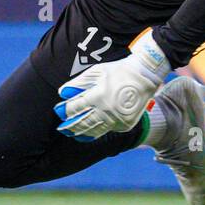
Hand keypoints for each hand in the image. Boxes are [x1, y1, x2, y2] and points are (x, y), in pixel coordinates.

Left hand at [54, 29, 171, 140]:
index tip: (58, 111)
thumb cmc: (119, 71)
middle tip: (61, 128)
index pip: (76, 107)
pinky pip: (108, 129)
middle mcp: (107, 110)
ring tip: (73, 134)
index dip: (65, 110)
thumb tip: (63, 93)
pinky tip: (90, 132)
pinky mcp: (125, 124)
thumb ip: (79, 83)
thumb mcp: (97, 72)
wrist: (145, 76)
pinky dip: (98, 131)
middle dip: (70, 126)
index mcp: (98, 96)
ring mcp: (117, 119)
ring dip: (82, 132)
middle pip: (83, 122)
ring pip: (95, 130)